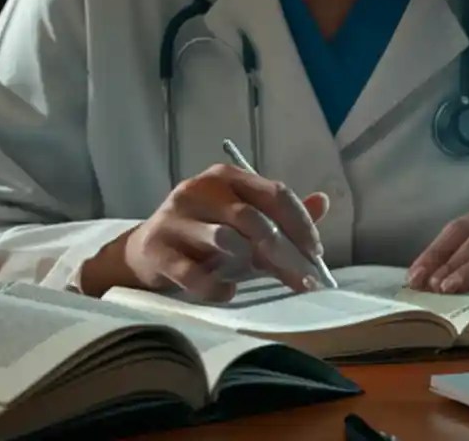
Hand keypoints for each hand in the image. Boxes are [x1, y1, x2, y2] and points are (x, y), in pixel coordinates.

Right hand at [115, 163, 327, 300]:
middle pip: (252, 217)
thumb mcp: (245, 221)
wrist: (145, 253)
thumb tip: (323, 202)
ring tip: (255, 276)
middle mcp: (199, 189)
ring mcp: (175, 218)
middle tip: (302, 278)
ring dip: (248, 262)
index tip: (316, 254)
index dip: (301, 225)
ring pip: (224, 239)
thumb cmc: (204, 236)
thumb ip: (283, 214)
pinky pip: (194, 274)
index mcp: (226, 177)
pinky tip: (227, 292)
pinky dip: (216, 288)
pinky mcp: (157, 249)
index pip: (274, 193)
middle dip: (283, 251)